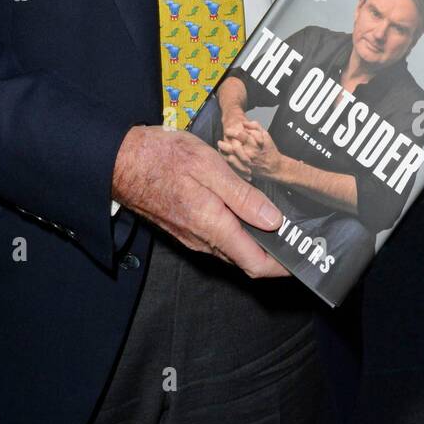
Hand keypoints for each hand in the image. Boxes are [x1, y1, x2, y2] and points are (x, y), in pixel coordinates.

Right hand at [112, 124, 290, 278]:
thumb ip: (242, 197)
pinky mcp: (184, 227)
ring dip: (256, 240)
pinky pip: (218, 238)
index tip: (303, 256)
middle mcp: (203, 240)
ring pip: (232, 249)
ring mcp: (191, 236)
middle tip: (298, 234)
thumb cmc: (163, 158)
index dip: (283, 266)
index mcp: (213, 226)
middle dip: (274, 252)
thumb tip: (274, 222)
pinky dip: (238, 231)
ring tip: (278, 220)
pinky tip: (246, 210)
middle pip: (246, 259)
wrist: (120, 160)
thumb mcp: (209, 167)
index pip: (256, 264)